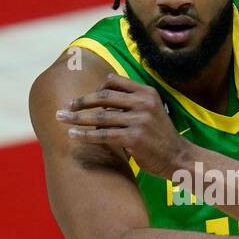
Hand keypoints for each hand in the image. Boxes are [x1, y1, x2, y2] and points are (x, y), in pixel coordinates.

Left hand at [55, 73, 187, 177]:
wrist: (177, 157)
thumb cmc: (160, 135)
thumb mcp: (152, 109)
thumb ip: (131, 100)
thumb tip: (101, 92)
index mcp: (147, 92)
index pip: (114, 82)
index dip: (95, 89)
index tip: (82, 98)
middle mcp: (143, 103)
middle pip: (103, 96)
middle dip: (81, 101)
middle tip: (65, 106)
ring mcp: (139, 120)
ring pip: (100, 116)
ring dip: (77, 118)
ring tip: (61, 118)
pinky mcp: (133, 137)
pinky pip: (103, 134)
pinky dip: (85, 135)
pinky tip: (73, 135)